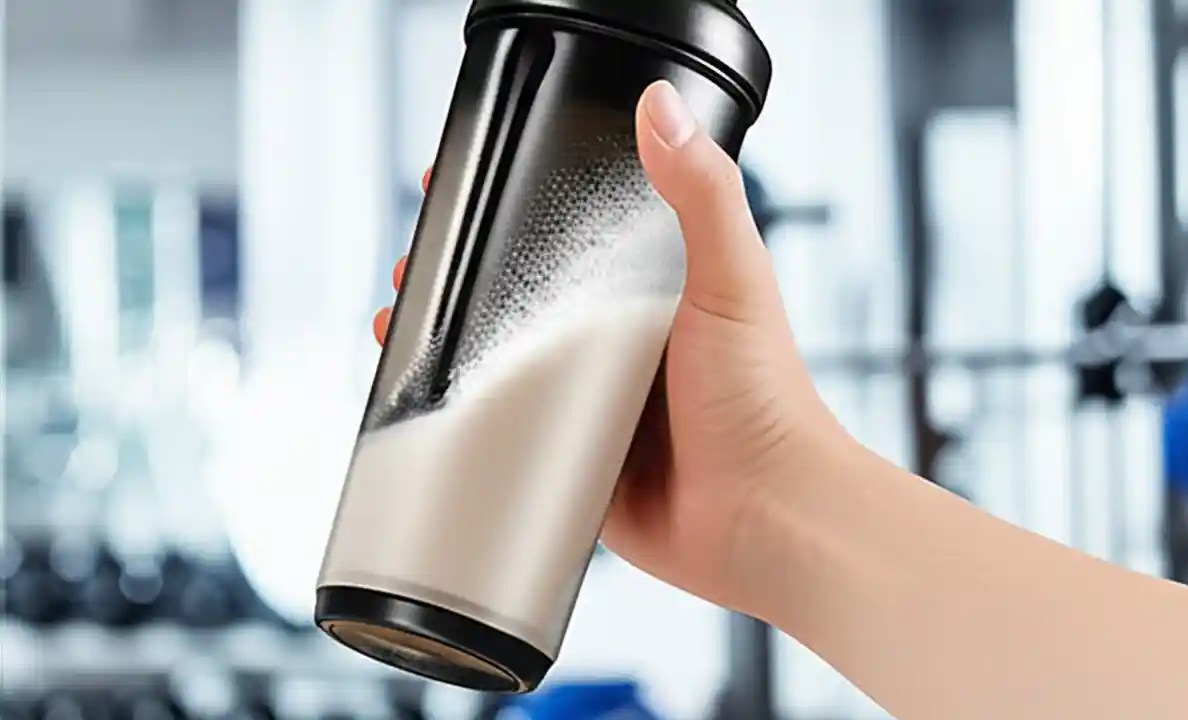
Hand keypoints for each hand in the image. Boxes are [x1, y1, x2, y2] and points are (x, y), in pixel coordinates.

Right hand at [374, 81, 846, 615]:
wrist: (764, 518)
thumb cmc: (766, 398)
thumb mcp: (731, 277)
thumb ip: (701, 192)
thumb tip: (662, 104)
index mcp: (652, 291)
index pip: (569, 229)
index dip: (515, 204)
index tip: (464, 183)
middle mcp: (618, 342)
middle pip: (522, 294)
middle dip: (462, 274)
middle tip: (416, 259)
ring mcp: (591, 402)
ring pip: (503, 361)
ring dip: (447, 341)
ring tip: (396, 323)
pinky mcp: (573, 459)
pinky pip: (507, 432)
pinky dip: (464, 416)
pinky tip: (421, 405)